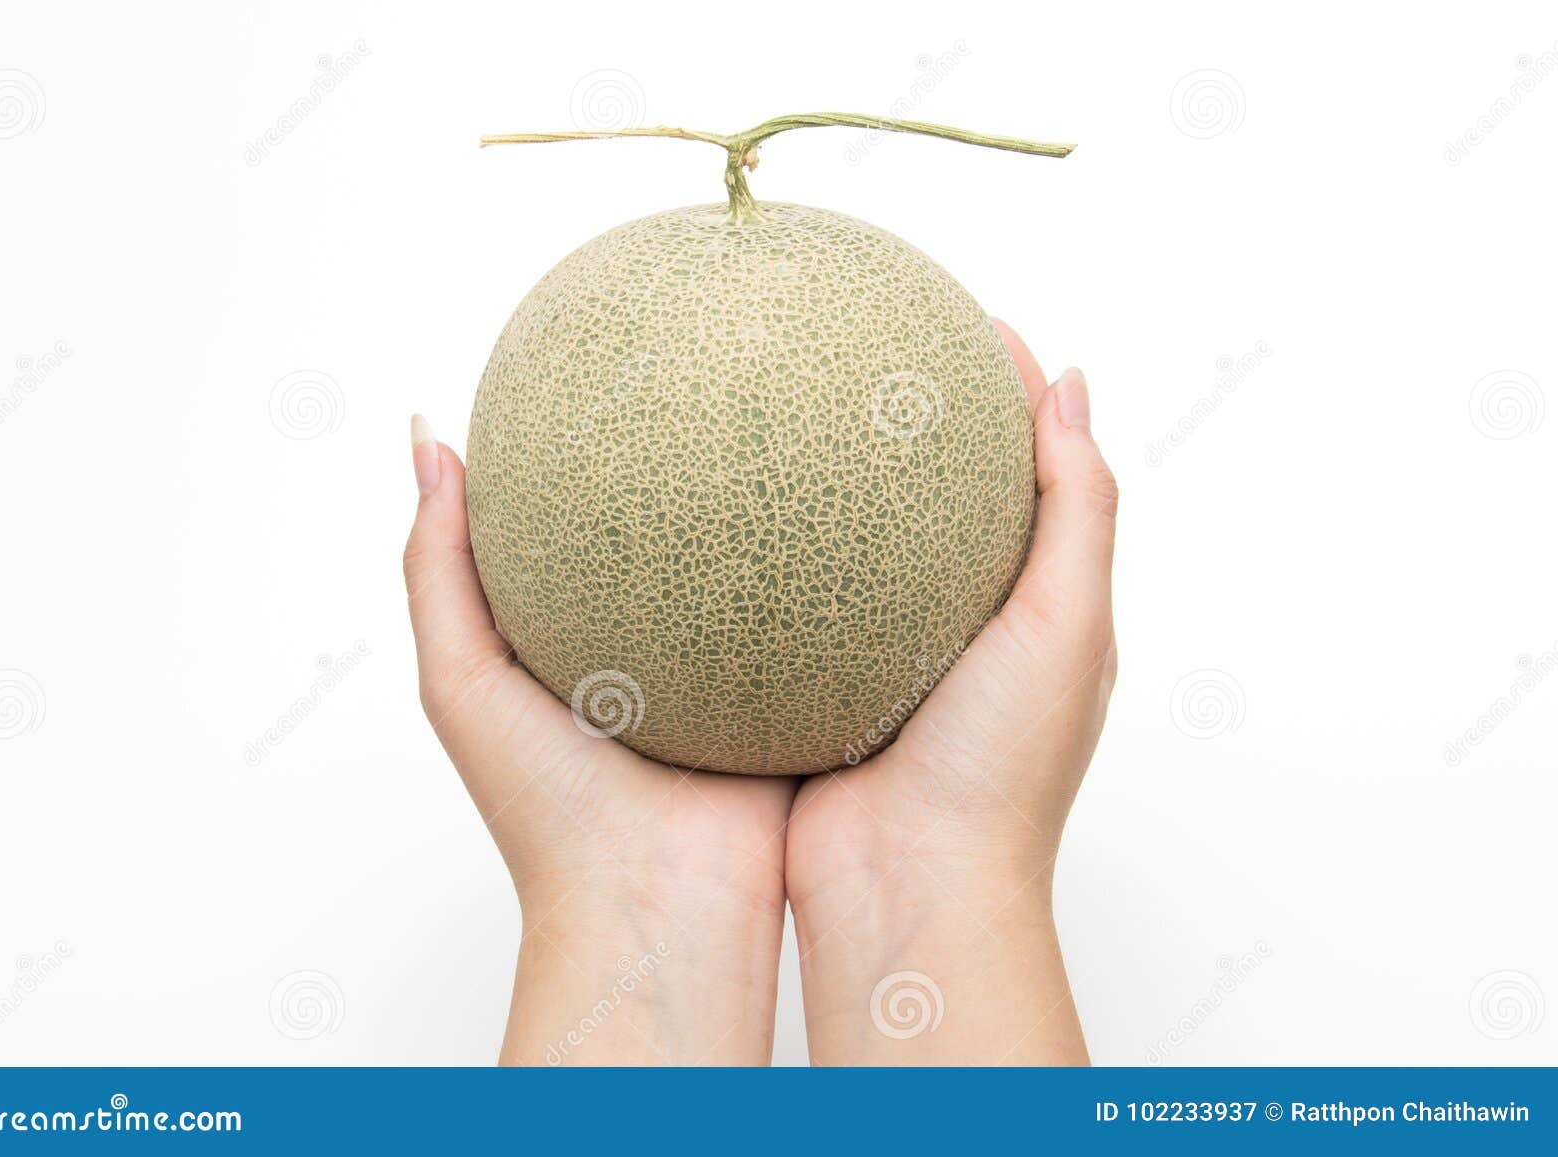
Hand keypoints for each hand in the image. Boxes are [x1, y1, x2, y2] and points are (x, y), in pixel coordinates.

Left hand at [403, 416, 796, 1064]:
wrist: (658, 906)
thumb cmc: (550, 811)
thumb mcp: (464, 679)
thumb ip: (438, 567)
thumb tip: (429, 438)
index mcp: (584, 636)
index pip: (587, 521)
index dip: (595, 451)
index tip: (611, 374)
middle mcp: (662, 643)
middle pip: (683, 533)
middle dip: (705, 460)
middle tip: (723, 364)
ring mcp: (735, 666)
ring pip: (758, 566)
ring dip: (777, 505)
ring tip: (804, 410)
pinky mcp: (797, 690)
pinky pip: (816, 615)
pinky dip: (829, 568)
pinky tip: (856, 503)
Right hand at [784, 321, 1117, 1063]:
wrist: (907, 892)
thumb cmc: (1000, 776)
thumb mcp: (1063, 625)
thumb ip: (1076, 506)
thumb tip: (1070, 384)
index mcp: (1034, 606)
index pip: (1029, 469)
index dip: (1004, 390)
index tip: (965, 319)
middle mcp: (964, 626)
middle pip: (938, 500)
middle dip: (908, 424)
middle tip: (862, 348)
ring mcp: (887, 657)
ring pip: (858, 546)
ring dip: (830, 483)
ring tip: (784, 407)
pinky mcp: (818, 682)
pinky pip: (791, 596)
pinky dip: (770, 550)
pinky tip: (722, 511)